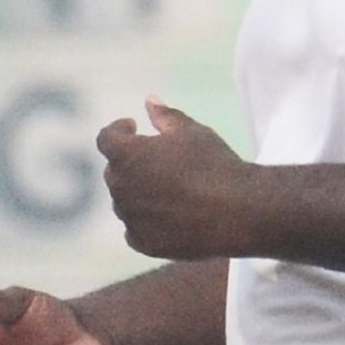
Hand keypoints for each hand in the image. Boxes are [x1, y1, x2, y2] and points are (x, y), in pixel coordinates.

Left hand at [97, 99, 251, 258]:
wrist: (238, 211)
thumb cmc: (215, 164)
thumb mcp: (192, 132)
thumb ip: (165, 117)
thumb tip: (150, 101)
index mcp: (127, 155)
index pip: (106, 138)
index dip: (119, 130)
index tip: (133, 126)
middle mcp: (121, 187)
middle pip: (115, 171)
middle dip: (131, 163)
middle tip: (159, 160)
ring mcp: (130, 218)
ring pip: (124, 201)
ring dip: (137, 192)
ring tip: (169, 189)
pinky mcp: (144, 243)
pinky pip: (134, 229)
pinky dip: (144, 221)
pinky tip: (168, 215)